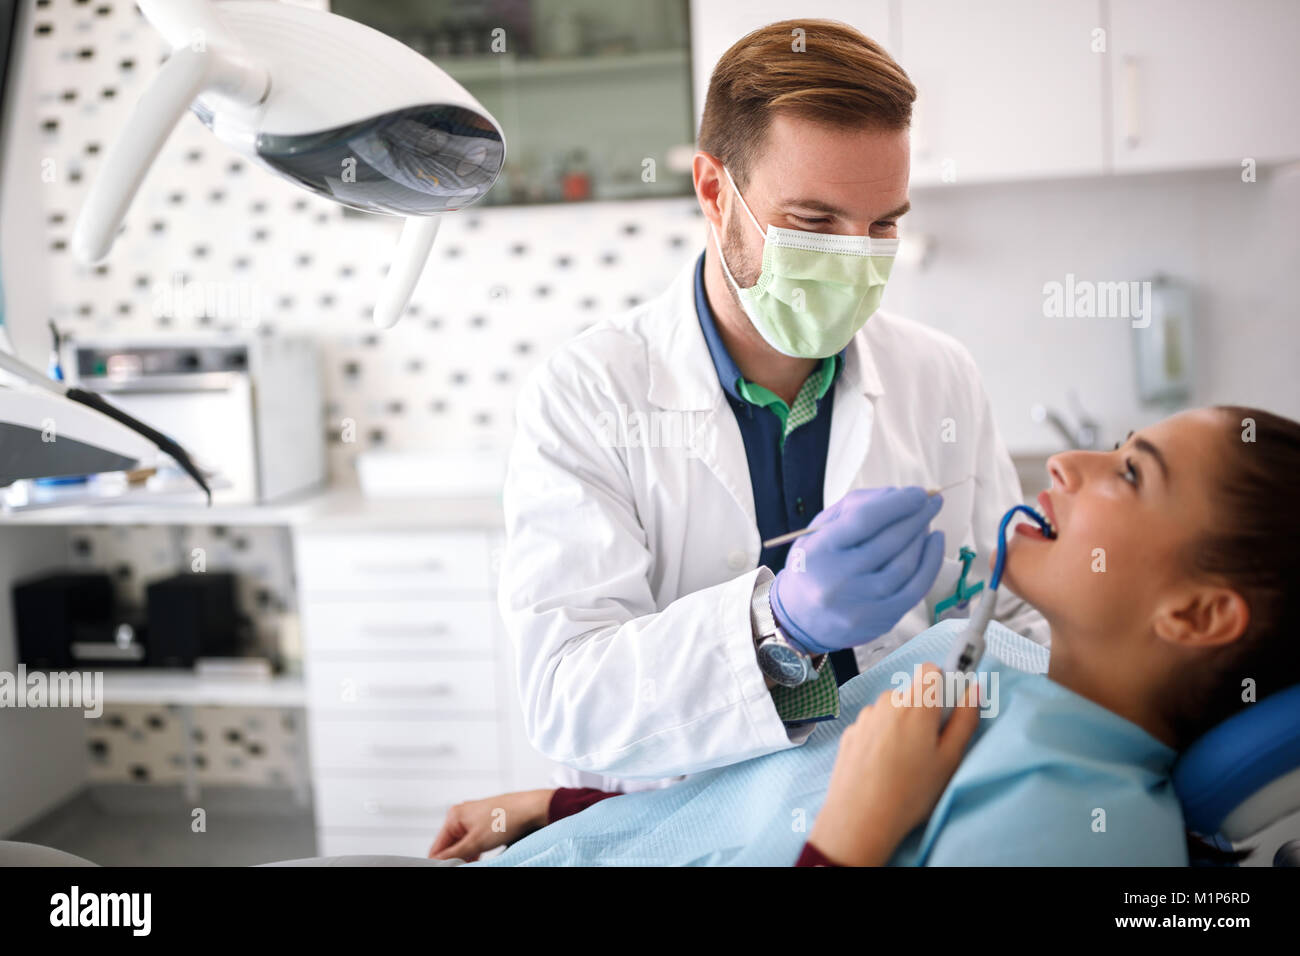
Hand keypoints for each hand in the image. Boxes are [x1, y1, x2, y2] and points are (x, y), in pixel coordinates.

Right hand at [428, 789, 554, 860]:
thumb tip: (438, 862)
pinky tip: (477, 861)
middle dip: (453, 860)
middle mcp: (462, 816)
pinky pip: (472, 843)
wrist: (531, 810)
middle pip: (449, 846)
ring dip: (464, 858)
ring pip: (462, 846)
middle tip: (461, 867)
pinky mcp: (484, 826)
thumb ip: (455, 854)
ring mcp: (473, 821)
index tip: (443, 870)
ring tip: (470, 864)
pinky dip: (473, 853)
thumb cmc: (507, 817)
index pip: (437, 846)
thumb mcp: (476, 841)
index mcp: (454, 816)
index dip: (438, 862)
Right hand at [770, 487, 944, 653]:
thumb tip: (898, 495)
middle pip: (890, 541)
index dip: (897, 503)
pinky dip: (931, 563)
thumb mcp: (819, 531)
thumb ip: (854, 508)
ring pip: (906, 564)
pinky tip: (935, 544)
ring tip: (927, 522)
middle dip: (917, 516)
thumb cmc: (814, 566)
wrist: (800, 621)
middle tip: (931, 501)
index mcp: (818, 551)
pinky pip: (916, 589)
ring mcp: (860, 605)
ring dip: (923, 537)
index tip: (918, 492)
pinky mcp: (879, 621)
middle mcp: (837, 580)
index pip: (863, 520)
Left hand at [808, 662, 978, 865]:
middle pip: (911, 693)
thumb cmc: (910, 793)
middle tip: (929, 747)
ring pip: (891, 710)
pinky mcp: (850, 733)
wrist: (859, 819)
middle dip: (923, 712)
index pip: (931, 670)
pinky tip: (883, 768)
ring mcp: (865, 717)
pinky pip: (873, 726)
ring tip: (904, 763)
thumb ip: (965, 720)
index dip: (942, 684)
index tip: (947, 707)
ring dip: (900, 726)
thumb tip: (973, 690)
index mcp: (916, 705)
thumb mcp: (950, 760)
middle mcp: (887, 702)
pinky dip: (880, 739)